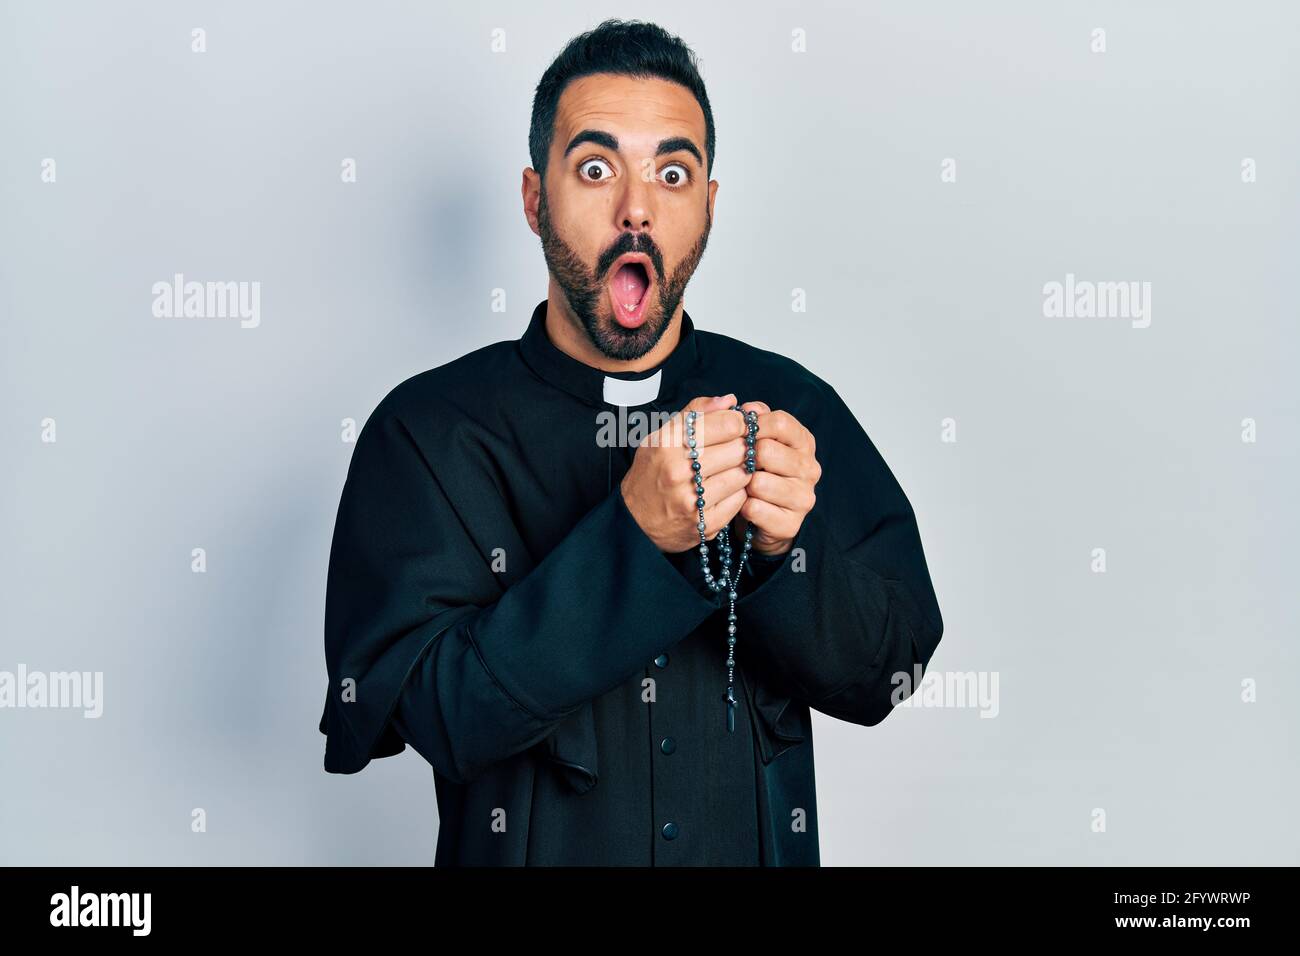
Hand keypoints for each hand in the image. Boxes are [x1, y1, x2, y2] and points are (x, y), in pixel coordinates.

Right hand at [620, 393, 754, 553]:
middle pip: (739, 448)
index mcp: (667, 444)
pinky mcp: (705, 523)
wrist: (634, 519)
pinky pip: (740, 499)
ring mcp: (692, 500)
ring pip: (743, 474)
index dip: (739, 422)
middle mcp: (678, 471)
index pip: (726, 424)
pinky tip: (725, 489)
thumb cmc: (652, 471)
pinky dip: (738, 492)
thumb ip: (695, 412)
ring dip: (742, 469)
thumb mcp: (662, 435)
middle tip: (737, 447)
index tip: (738, 425)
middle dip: (743, 445)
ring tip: (730, 468)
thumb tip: (730, 399)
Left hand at [729, 401, 820, 556]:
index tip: (737, 434)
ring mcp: (804, 498)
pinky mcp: (791, 524)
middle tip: (737, 465)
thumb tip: (748, 408)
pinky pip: (754, 509)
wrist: (760, 517)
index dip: (752, 426)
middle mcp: (810, 468)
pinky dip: (742, 508)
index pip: (779, 422)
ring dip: (742, 485)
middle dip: (744, 458)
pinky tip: (744, 507)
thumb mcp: (756, 440)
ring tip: (741, 487)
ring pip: (759, 483)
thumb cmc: (755, 471)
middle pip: (767, 451)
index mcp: (803, 442)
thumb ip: (754, 419)